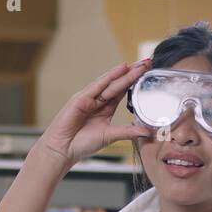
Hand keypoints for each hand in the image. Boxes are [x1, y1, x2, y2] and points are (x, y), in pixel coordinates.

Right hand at [36, 59, 154, 170]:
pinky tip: (121, 69)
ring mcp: (89, 98)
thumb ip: (127, 132)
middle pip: (118, 83)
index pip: (122, 91)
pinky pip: (98, 86)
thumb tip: (146, 132)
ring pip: (110, 82)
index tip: (148, 73)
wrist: (63, 149)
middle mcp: (97, 100)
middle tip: (148, 62)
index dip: (135, 81)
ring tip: (139, 64)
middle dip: (133, 72)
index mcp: (105, 108)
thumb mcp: (110, 136)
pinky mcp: (81, 98)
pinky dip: (110, 77)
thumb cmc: (81, 144)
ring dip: (125, 72)